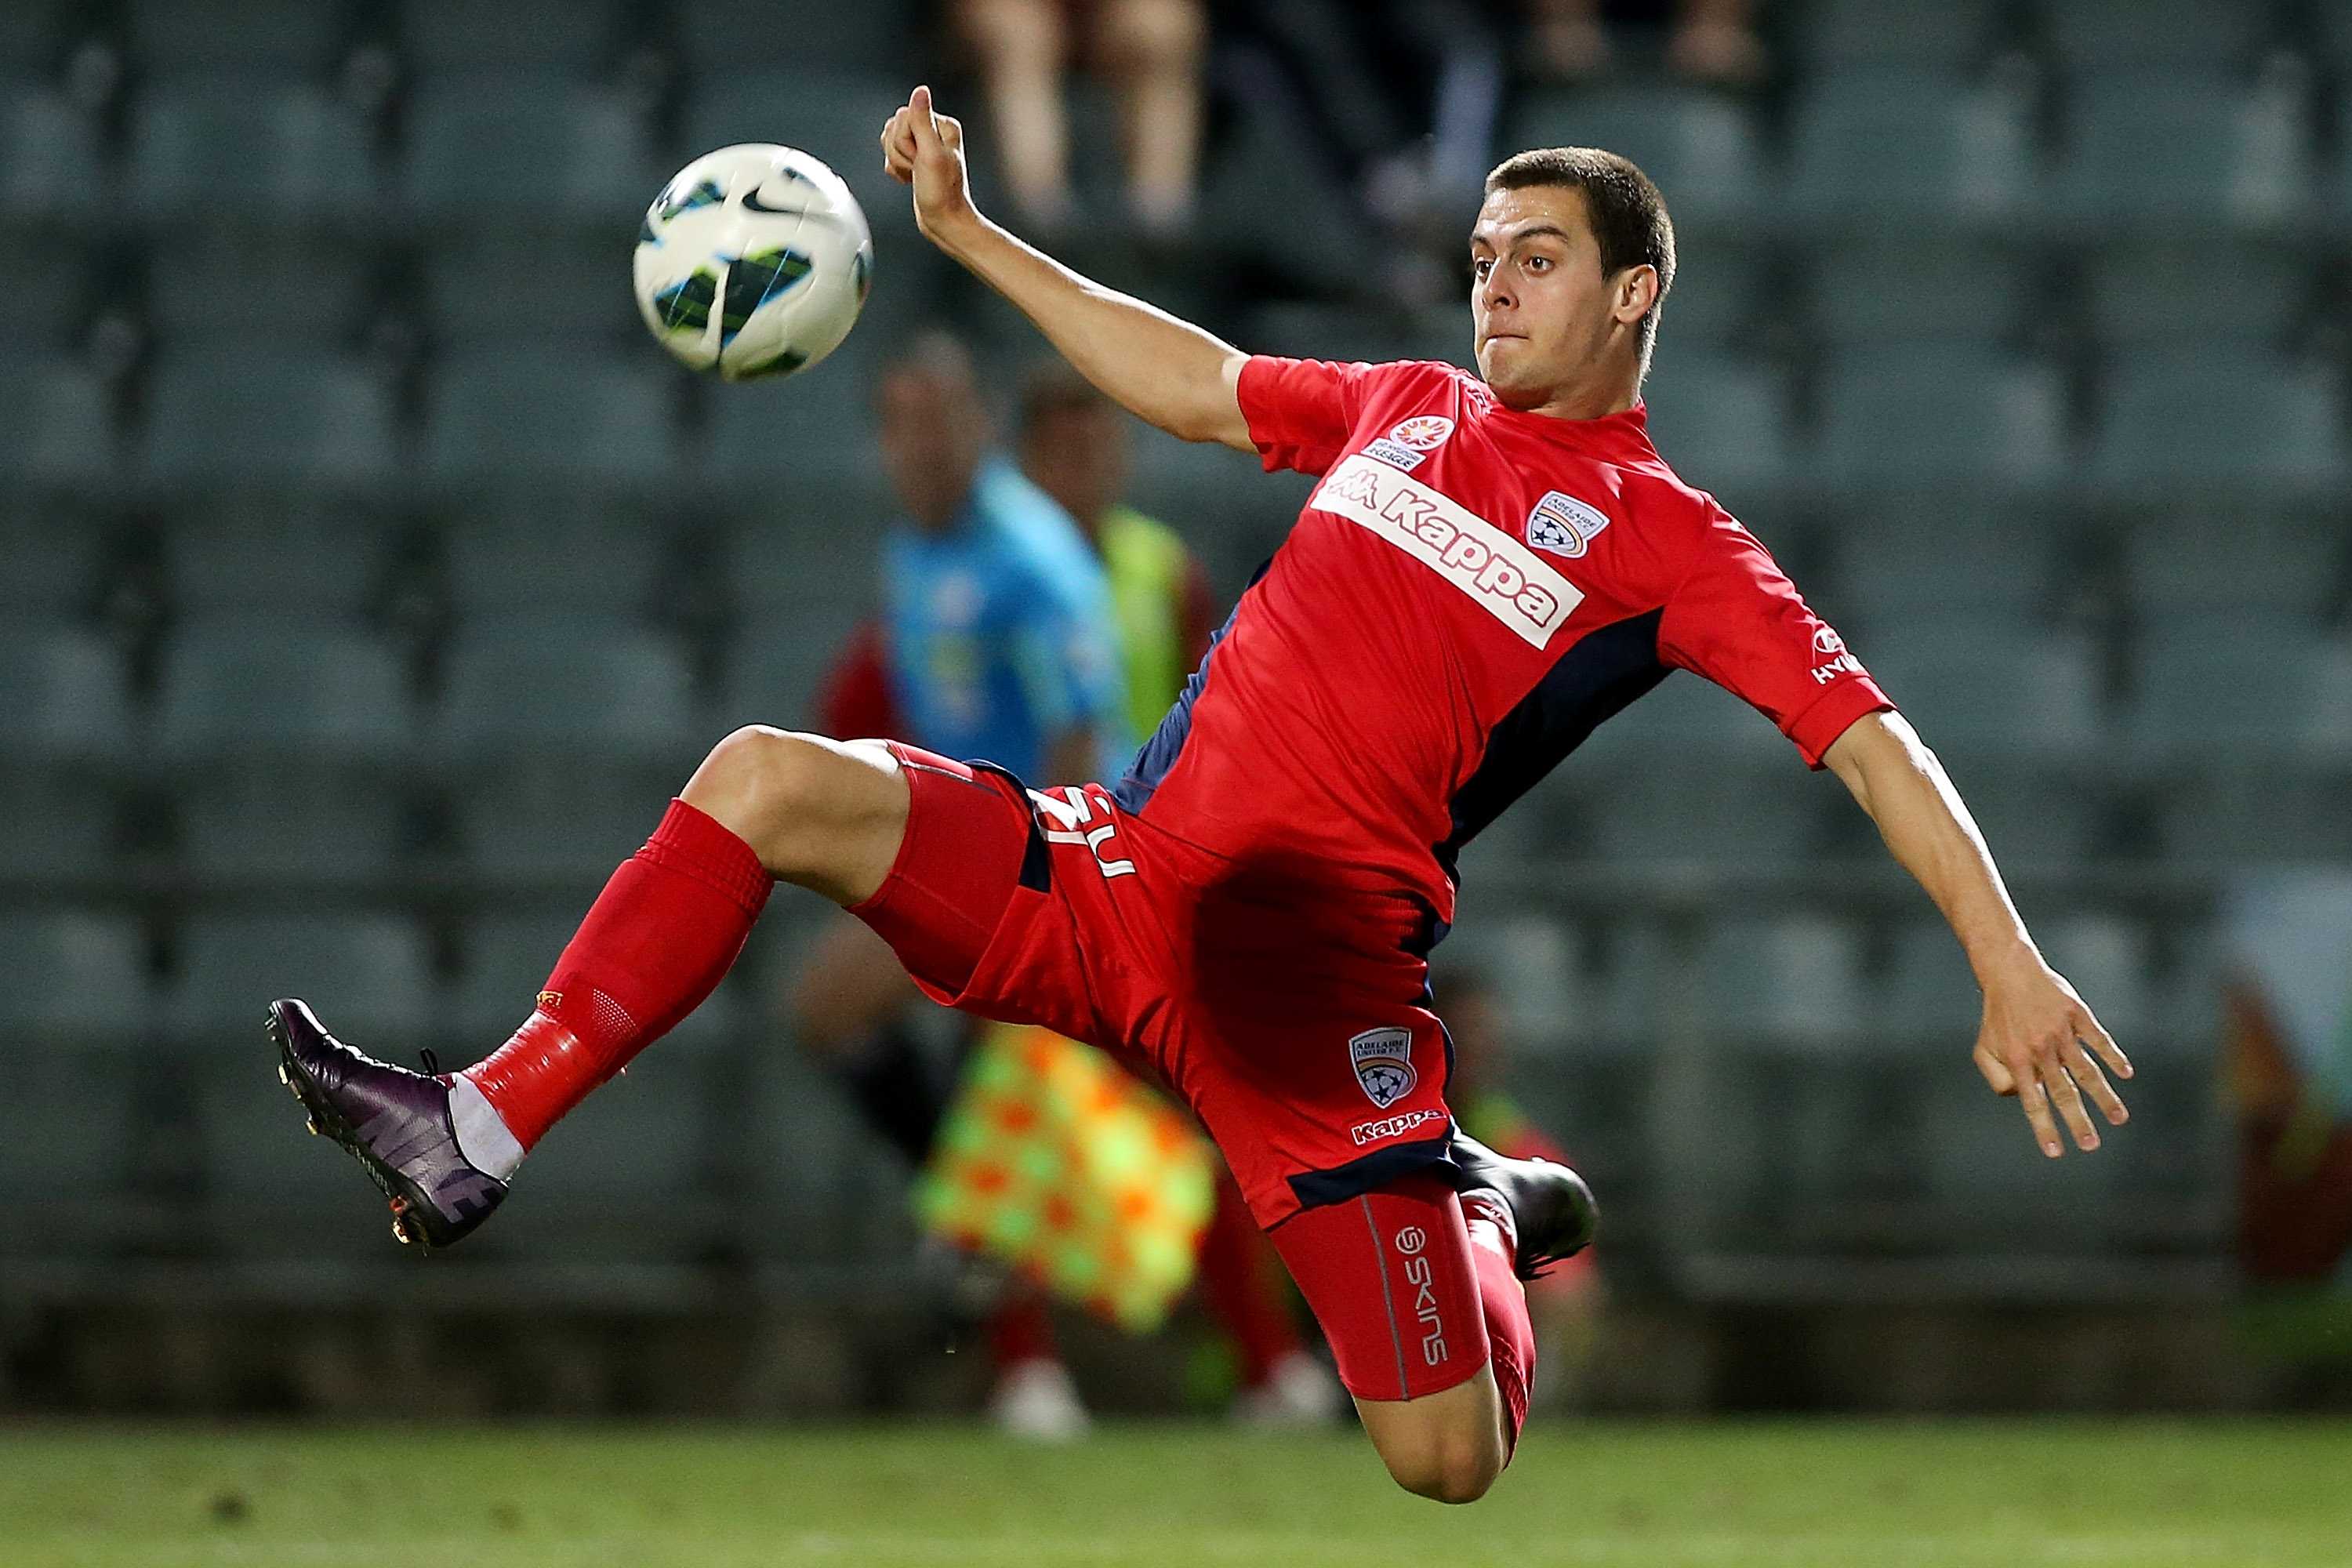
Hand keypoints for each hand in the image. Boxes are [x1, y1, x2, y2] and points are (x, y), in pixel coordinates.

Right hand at [879, 84, 977, 246]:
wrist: (943, 221)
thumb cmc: (942, 194)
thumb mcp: (931, 154)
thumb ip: (922, 121)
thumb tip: (920, 91)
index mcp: (942, 125)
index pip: (904, 116)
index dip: (905, 140)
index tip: (919, 158)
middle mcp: (934, 132)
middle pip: (894, 128)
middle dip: (899, 152)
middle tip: (918, 168)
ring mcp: (923, 146)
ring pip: (890, 141)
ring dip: (897, 161)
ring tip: (915, 174)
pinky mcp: (915, 159)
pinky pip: (890, 156)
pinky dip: (896, 170)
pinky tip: (910, 179)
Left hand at [1971, 956, 2132, 1157]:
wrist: (2009, 972)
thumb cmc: (1998, 1017)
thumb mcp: (1984, 1048)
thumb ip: (1996, 1079)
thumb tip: (2023, 1097)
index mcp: (2017, 1060)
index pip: (2032, 1102)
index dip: (2044, 1128)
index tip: (2056, 1153)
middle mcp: (2040, 1049)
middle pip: (2063, 1092)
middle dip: (2078, 1121)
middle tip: (2092, 1146)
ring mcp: (2061, 1031)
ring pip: (2086, 1070)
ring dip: (2104, 1096)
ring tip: (2119, 1119)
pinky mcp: (2077, 1014)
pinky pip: (2098, 1039)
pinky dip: (2113, 1056)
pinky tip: (2126, 1073)